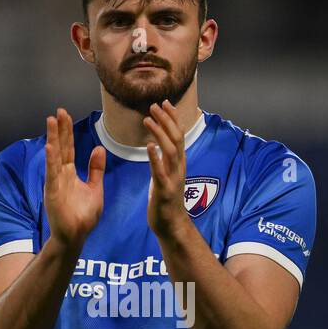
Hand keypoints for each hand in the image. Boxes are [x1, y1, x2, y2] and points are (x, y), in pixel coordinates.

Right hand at [44, 107, 104, 247]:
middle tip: (59, 111)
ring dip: (53, 138)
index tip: (66, 115)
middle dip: (60, 129)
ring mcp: (55, 183)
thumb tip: (98, 149)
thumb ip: (96, 169)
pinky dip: (51, 160)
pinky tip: (50, 146)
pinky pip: (52, 174)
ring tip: (51, 121)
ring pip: (54, 156)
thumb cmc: (83, 216)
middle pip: (60, 147)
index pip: (68, 148)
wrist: (75, 237)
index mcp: (69, 174)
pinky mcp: (53, 193)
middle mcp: (60, 175)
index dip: (68, 132)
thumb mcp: (95, 189)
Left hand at [144, 100, 188, 239]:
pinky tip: (148, 146)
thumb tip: (157, 144)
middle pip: (176, 138)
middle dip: (166, 120)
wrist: (171, 225)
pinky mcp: (164, 190)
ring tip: (148, 119)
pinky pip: (160, 171)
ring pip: (170, 150)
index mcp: (179, 163)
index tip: (165, 103)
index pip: (179, 135)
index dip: (173, 118)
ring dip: (159, 133)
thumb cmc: (166, 201)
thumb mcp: (166, 175)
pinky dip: (155, 157)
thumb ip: (164, 160)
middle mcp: (179, 167)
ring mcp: (173, 178)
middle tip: (154, 105)